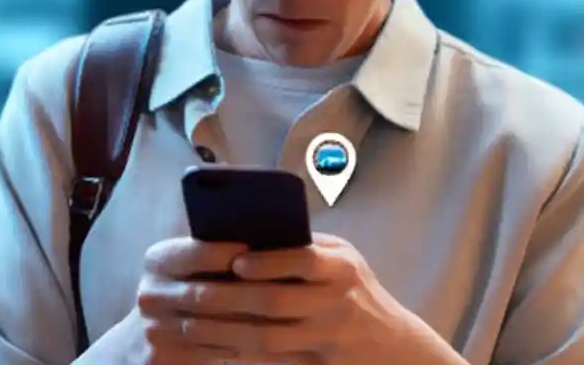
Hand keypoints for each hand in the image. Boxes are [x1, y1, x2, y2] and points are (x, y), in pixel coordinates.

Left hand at [131, 233, 461, 364]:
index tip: (234, 262)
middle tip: (191, 295)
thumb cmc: (355, 290)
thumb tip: (246, 232)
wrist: (394, 346)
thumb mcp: (343, 260)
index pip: (304, 259)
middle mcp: (337, 302)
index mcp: (342, 267)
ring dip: (224, 332)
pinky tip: (211, 347)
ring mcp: (328, 338)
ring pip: (267, 337)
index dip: (268, 261)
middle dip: (229, 299)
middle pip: (276, 301)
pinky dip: (238, 354)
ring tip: (190, 325)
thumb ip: (304, 246)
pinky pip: (270, 360)